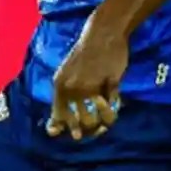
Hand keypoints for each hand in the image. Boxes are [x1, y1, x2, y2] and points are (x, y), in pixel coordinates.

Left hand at [48, 23, 126, 140]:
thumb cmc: (84, 56)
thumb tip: (55, 127)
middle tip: (96, 129)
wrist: (102, 34)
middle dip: (89, 129)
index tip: (75, 136)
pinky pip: (113, 105)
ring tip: (107, 120)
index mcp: (60, 86)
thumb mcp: (66, 75)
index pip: (59, 114)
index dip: (65, 128)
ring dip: (104, 122)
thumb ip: (63, 97)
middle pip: (81, 121)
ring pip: (97, 117)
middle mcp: (73, 88)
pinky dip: (114, 108)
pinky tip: (115, 104)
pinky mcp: (111, 83)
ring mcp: (92, 86)